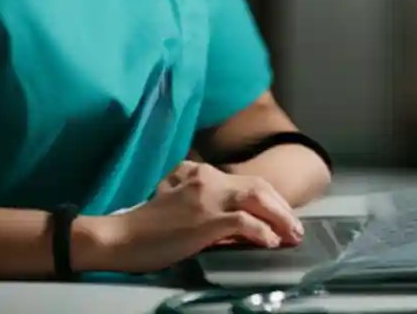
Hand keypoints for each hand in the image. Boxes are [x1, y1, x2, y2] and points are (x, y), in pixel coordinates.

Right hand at [95, 161, 303, 272]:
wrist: (121, 237)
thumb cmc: (147, 228)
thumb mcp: (180, 206)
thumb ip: (208, 207)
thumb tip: (242, 225)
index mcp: (200, 173)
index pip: (246, 181)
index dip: (270, 199)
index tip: (283, 216)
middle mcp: (206, 178)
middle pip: (258, 187)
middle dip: (282, 208)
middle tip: (296, 228)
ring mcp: (206, 197)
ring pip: (257, 199)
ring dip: (279, 219)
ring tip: (291, 236)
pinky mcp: (204, 219)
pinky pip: (243, 222)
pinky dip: (261, 231)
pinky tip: (270, 242)